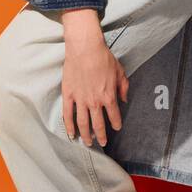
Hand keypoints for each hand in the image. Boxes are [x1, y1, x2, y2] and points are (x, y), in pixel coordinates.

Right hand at [61, 13, 128, 146]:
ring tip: (88, 143)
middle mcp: (95, 102)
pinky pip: (68, 114)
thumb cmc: (103, 57)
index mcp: (108, 96)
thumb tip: (124, 100)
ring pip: (83, 123)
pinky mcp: (69, 95)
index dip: (116, 124)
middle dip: (101, 136)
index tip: (116, 128)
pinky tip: (71, 134)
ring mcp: (80, 100)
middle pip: (98, 125)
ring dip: (86, 135)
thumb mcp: (120, 72)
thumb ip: (123, 87)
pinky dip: (69, 126)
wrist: (85, 48)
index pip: (114, 116)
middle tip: (102, 143)